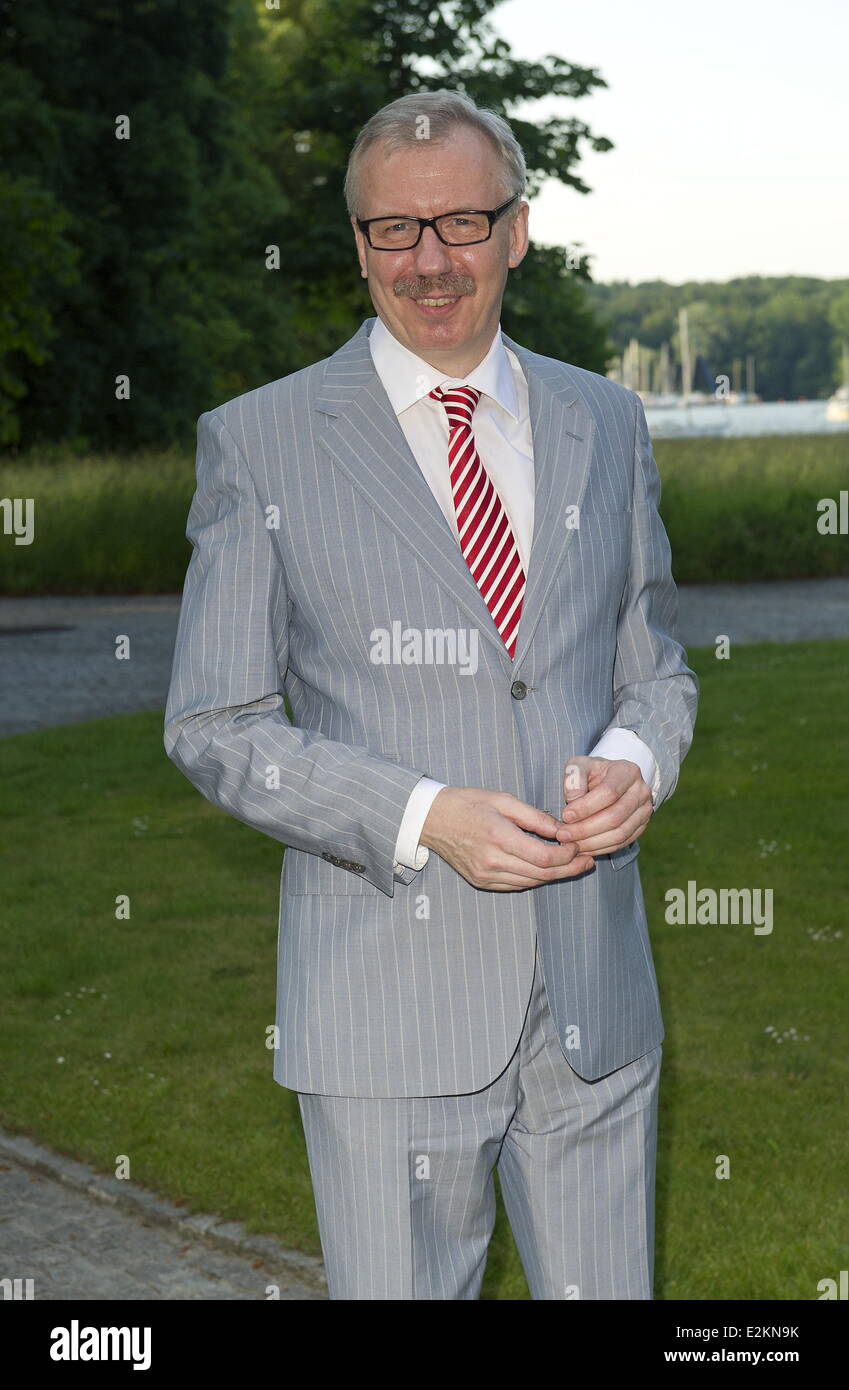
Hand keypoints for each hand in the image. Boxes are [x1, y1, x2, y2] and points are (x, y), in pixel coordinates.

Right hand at [420, 786, 594, 890]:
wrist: (432, 819)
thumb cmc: (467, 803)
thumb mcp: (503, 800)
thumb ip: (535, 817)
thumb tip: (563, 830)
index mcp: (498, 837)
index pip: (543, 857)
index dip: (567, 855)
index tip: (579, 846)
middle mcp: (491, 861)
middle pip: (541, 874)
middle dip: (569, 868)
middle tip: (587, 861)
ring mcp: (485, 875)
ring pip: (531, 883)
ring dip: (554, 876)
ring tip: (573, 865)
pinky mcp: (481, 882)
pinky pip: (516, 885)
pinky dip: (535, 879)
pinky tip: (547, 870)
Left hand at [554, 756, 651, 856]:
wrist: (610, 781)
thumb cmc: (591, 773)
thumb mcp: (579, 765)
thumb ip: (574, 776)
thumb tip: (572, 799)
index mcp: (627, 772)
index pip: (609, 792)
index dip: (586, 807)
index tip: (565, 816)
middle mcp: (641, 792)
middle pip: (615, 816)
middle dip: (585, 829)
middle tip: (563, 834)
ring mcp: (644, 811)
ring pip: (619, 834)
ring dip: (591, 842)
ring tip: (570, 843)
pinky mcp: (640, 828)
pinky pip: (621, 843)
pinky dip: (600, 849)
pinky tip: (582, 848)